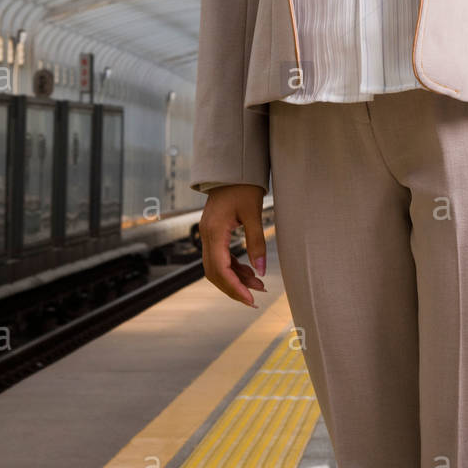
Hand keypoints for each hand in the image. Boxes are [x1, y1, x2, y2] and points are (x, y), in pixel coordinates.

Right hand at [200, 184, 267, 306]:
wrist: (231, 167)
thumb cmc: (243, 185)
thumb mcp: (254, 213)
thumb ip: (257, 243)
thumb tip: (262, 272)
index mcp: (214, 231)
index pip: (220, 269)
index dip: (234, 288)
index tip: (250, 300)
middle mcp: (206, 235)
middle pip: (214, 273)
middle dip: (234, 287)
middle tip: (255, 297)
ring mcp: (208, 234)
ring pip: (216, 266)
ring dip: (235, 278)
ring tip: (258, 284)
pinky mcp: (213, 232)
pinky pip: (220, 256)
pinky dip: (233, 267)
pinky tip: (249, 271)